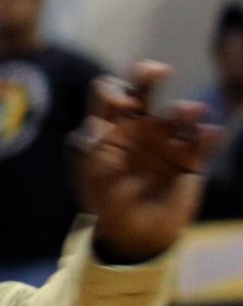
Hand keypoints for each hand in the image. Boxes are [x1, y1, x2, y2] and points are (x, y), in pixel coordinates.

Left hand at [78, 61, 228, 262]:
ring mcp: (167, 139)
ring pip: (179, 113)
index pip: (109, 94)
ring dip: (184, 109)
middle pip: (144, 89)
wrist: (132, 233)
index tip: (121, 105)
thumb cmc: (106, 201)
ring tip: (190, 112)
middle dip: (149, 74)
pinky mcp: (191, 158)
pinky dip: (208, 135)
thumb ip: (95, 151)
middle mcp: (139, 125)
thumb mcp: (95, 177)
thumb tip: (95, 126)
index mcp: (111, 126)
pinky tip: (210, 134)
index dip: (114, 91)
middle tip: (158, 73)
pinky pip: (203, 141)